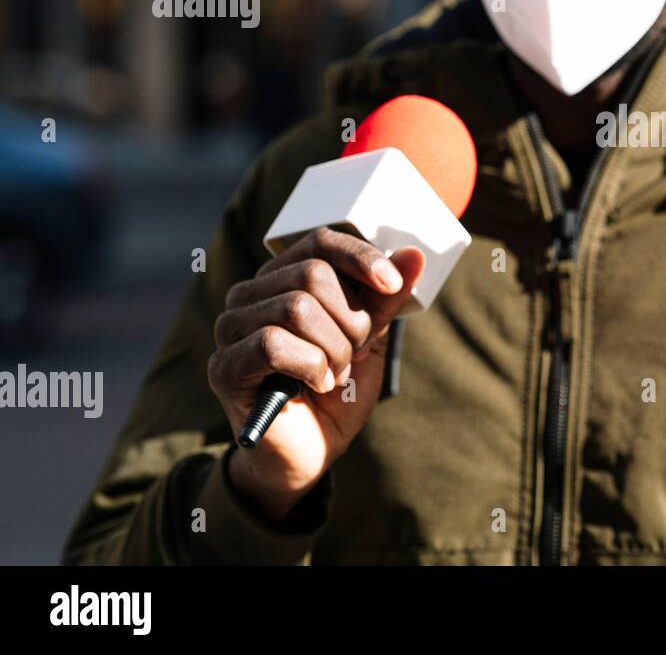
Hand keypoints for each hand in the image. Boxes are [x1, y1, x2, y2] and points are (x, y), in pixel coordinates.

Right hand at [208, 228, 424, 521]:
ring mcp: (230, 329)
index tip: (392, 285)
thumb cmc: (339, 390)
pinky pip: (273, 344)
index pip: (320, 241)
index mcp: (283, 277)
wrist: (312, 452)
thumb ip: (385, 298)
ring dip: (334, 349)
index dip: (360, 257)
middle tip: (354, 354)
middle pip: (313, 275)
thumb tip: (413, 254)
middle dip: (350, 320)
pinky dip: (310, 366)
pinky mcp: (224, 367)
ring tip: (336, 374)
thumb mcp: (370, 338)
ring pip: (296, 308)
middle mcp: (250, 295)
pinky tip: (316, 384)